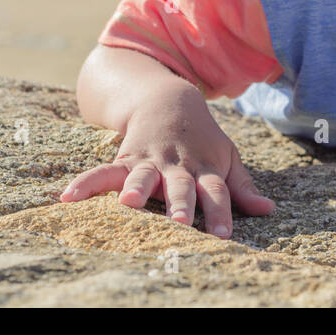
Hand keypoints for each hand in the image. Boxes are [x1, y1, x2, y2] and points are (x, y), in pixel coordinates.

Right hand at [59, 88, 274, 237]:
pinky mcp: (125, 159)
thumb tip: (269, 210)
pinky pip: (103, 172)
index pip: (216, 192)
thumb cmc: (202, 140)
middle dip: (180, 203)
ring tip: (128, 204)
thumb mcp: (226, 157)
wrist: (168, 100)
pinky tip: (66, 197)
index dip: (220, 212)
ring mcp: (149, 162)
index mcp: (204, 168)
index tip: (223, 235)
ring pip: (143, 177)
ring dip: (137, 190)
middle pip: (181, 186)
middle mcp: (177, 166)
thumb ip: (242, 187)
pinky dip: (86, 183)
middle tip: (180, 222)